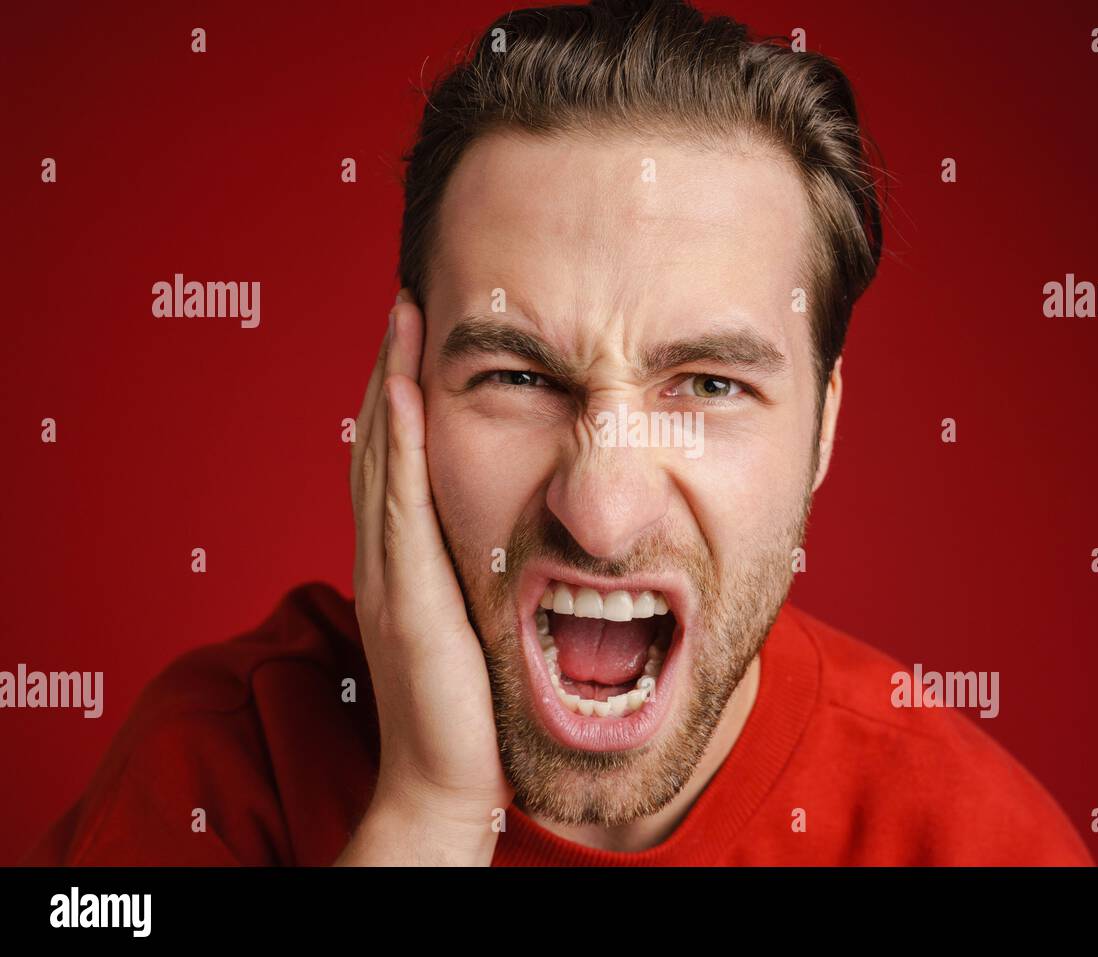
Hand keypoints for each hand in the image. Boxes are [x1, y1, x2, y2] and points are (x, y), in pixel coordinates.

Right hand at [335, 289, 511, 865]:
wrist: (447, 782)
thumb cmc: (470, 709)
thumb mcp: (477, 623)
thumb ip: (484, 576)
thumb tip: (524, 540)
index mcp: (406, 561)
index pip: (401, 459)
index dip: (404, 392)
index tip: (422, 334)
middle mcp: (388, 556)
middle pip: (382, 442)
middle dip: (390, 367)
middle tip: (407, 299)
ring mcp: (390, 573)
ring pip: (383, 459)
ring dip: (389, 382)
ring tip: (402, 316)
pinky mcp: (405, 594)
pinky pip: (398, 502)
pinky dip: (396, 443)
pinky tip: (403, 390)